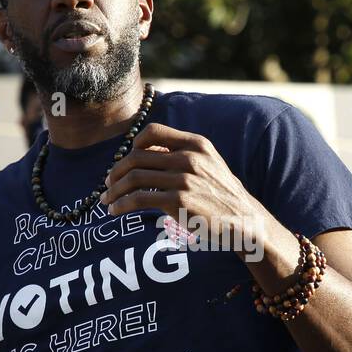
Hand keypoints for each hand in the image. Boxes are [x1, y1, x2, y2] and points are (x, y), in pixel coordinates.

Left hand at [99, 122, 259, 243]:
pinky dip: (121, 204)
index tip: (126, 159)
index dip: (134, 143)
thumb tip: (146, 151)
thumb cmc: (222, 195)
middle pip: (137, 156)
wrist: (244, 220)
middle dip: (116, 171)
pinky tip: (115, 211)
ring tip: (107, 200)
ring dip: (114, 190)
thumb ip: (183, 154)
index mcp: (196, 144)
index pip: (154, 131)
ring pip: (133, 178)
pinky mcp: (179, 201)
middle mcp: (189, 157)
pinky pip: (139, 199)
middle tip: (108, 184)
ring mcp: (184, 179)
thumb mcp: (209, 164)